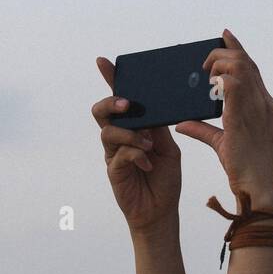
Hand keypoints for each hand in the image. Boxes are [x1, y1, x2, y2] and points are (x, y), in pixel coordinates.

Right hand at [92, 55, 182, 234]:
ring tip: (148, 143)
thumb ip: (159, 129)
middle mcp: (120, 137)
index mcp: (134, 127)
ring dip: (130, 133)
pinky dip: (136, 154)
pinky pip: (119, 154)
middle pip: (102, 111)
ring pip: (109, 131)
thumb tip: (153, 108)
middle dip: (112, 103)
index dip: (110, 81)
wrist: (162, 211)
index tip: (104, 63)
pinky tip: (147, 162)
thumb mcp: (169, 149)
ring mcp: (114, 154)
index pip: (120, 100)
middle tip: (127, 104)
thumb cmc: (164, 179)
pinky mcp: (114, 170)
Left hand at [175, 28, 272, 207]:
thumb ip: (202, 129)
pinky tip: (209, 82)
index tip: (225, 36)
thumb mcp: (221, 144)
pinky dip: (219, 77)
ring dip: (219, 62)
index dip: (239, 49)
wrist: (257, 186)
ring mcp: (256, 107)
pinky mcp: (244, 115)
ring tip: (205, 71)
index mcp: (263, 106)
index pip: (252, 69)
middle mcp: (263, 102)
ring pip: (240, 66)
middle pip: (246, 62)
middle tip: (205, 59)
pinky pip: (232, 84)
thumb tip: (182, 123)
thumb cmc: (245, 169)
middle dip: (225, 52)